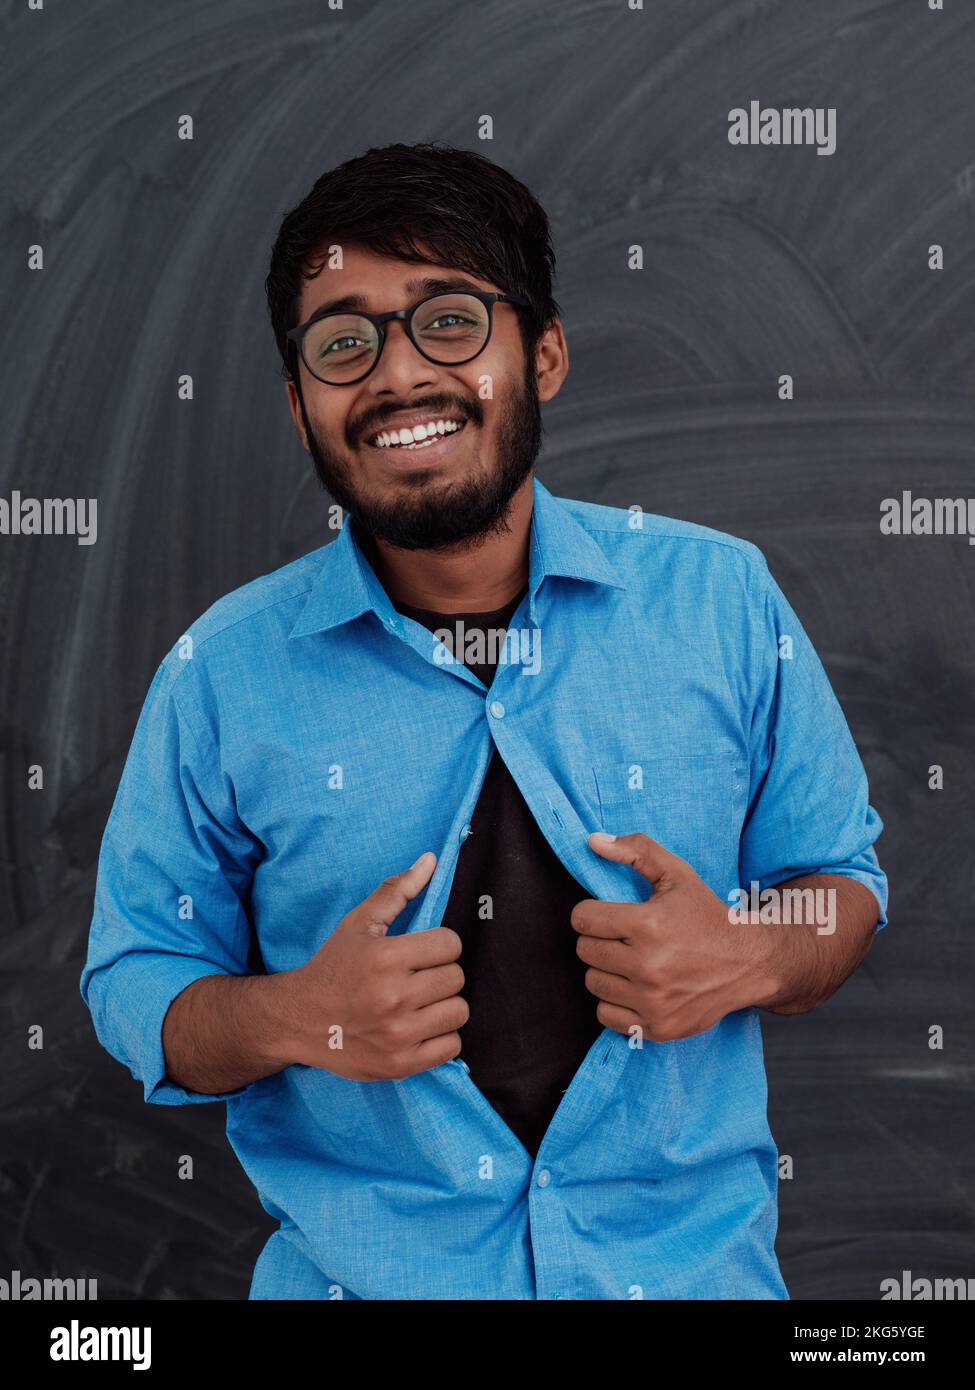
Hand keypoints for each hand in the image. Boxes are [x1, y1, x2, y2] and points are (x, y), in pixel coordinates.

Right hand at [284, 852, 468, 1080]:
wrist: (298, 1019)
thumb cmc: (334, 967)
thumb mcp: (359, 924)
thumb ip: (397, 890)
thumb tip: (431, 860)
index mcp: (386, 957)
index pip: (451, 944)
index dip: (438, 945)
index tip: (421, 952)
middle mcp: (394, 997)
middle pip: (457, 978)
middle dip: (440, 974)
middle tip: (417, 977)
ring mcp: (399, 1034)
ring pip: (459, 1011)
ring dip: (443, 1005)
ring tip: (419, 1002)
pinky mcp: (402, 1064)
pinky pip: (452, 1047)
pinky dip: (441, 1037)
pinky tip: (418, 1027)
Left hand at [571, 831, 778, 1042]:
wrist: (750, 962)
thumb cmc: (707, 915)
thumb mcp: (677, 874)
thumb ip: (636, 851)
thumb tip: (592, 842)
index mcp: (647, 925)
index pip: (582, 919)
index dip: (592, 913)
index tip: (610, 915)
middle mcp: (647, 966)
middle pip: (585, 951)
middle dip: (600, 941)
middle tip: (625, 939)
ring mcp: (652, 1001)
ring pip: (593, 983)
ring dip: (607, 971)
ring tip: (634, 962)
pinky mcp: (657, 1028)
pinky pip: (605, 1015)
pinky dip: (616, 1003)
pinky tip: (638, 988)